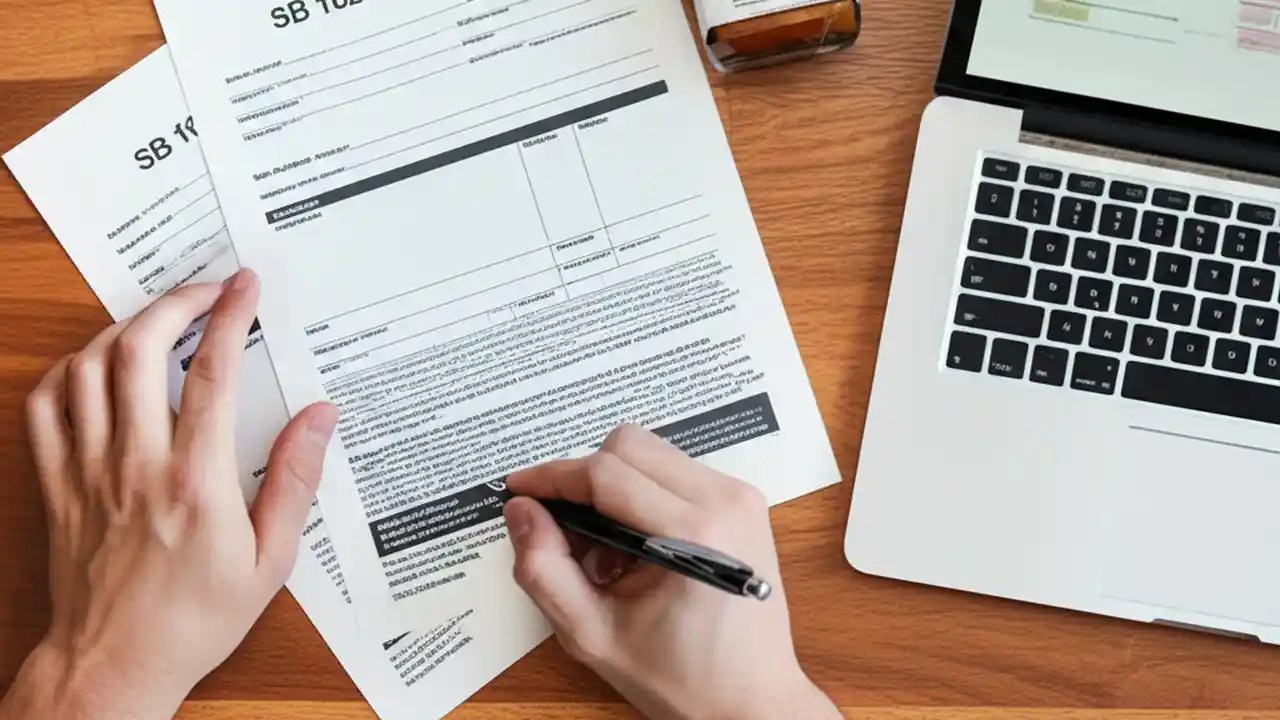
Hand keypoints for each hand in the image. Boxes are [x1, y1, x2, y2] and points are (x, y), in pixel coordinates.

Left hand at [0, 270, 337, 719]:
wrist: (115, 665)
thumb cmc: (195, 619)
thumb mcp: (271, 559)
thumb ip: (295, 480)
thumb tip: (319, 419)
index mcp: (196, 480)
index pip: (212, 373)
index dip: (229, 316)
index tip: (244, 286)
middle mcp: (137, 464)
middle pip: (140, 350)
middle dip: (174, 303)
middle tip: (204, 291)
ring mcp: (88, 471)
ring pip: (89, 368)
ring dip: (123, 329)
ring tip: (157, 323)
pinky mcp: (57, 485)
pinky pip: (45, 407)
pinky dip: (69, 372)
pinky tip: (98, 367)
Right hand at [503, 425, 838, 719]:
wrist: (753, 700)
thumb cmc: (681, 678)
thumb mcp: (592, 635)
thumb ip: (544, 569)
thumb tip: (520, 509)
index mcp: (695, 533)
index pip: (605, 473)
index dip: (552, 476)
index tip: (518, 489)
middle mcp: (726, 500)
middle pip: (628, 446)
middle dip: (584, 479)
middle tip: (568, 536)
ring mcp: (741, 496)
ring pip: (651, 453)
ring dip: (613, 487)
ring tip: (607, 553)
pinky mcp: (743, 501)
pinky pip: (675, 470)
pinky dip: (642, 494)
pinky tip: (637, 548)